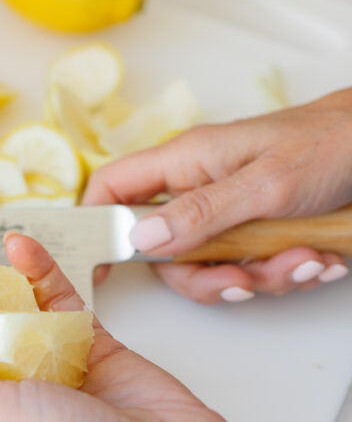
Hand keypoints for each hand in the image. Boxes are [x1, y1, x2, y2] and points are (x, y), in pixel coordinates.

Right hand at [84, 87, 351, 301]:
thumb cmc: (330, 143)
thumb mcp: (266, 183)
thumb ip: (202, 213)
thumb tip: (142, 239)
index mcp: (186, 161)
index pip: (112, 189)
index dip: (94, 228)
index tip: (98, 271)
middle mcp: (200, 188)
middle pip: (166, 252)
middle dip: (211, 277)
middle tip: (247, 278)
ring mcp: (229, 212)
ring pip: (214, 268)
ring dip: (265, 276)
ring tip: (307, 259)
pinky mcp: (258, 231)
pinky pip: (253, 269)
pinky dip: (290, 273)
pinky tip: (319, 257)